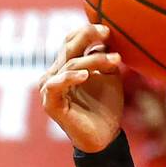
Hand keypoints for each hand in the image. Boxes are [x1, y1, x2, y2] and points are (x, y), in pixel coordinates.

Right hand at [38, 24, 125, 153]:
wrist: (104, 137)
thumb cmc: (106, 107)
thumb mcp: (110, 78)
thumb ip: (106, 59)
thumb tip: (106, 40)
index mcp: (66, 66)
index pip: (70, 41)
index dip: (86, 32)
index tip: (108, 29)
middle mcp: (55, 74)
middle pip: (68, 48)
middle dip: (87, 37)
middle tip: (106, 32)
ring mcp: (51, 88)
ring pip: (70, 65)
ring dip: (93, 60)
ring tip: (115, 60)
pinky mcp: (50, 103)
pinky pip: (57, 85)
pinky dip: (71, 77)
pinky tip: (87, 75)